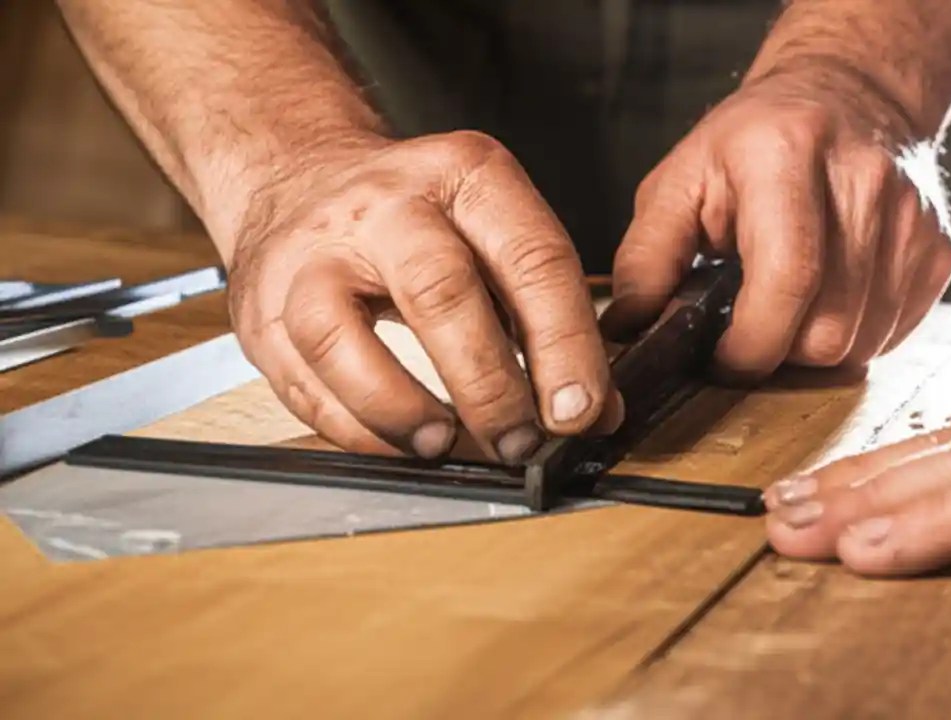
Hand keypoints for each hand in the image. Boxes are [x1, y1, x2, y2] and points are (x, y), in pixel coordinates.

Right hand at [227, 132, 620, 463]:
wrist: (299, 176)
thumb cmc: (418, 217)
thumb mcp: (493, 228)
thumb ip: (545, 314)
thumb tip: (592, 413)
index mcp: (465, 174)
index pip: (532, 258)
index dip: (565, 344)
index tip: (582, 412)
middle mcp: (386, 205)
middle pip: (440, 293)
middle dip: (490, 386)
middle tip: (522, 443)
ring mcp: (311, 254)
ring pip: (343, 339)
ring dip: (405, 411)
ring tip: (447, 446)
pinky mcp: (262, 309)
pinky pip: (305, 386)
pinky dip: (359, 430)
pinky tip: (401, 444)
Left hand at [602, 61, 950, 380]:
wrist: (850, 95)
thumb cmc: (754, 143)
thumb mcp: (680, 180)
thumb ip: (647, 257)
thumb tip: (630, 330)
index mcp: (787, 154)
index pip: (787, 279)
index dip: (749, 346)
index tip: (720, 360)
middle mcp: (863, 182)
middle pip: (828, 330)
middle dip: (779, 353)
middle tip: (750, 328)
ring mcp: (912, 219)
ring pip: (862, 344)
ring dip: (814, 349)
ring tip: (787, 307)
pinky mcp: (939, 249)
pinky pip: (892, 335)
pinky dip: (853, 337)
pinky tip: (827, 299)